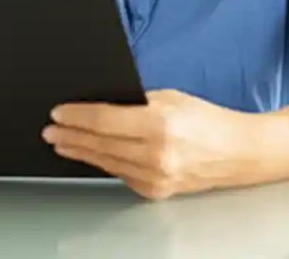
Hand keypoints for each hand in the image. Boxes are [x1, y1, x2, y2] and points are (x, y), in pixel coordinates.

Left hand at [44, 89, 253, 199]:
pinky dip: (104, 163)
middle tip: (50, 130)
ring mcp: (156, 177)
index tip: (58, 113)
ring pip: (106, 162)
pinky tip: (90, 154)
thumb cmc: (206, 120)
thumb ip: (134, 102)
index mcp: (159, 125)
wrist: (238, 152)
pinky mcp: (156, 191)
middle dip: (70, 135)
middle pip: (99, 144)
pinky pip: (120, 174)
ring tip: (62, 142)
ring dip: (80, 151)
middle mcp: (156, 154)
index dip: (76, 116)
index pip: (103, 120)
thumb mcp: (169, 98)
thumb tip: (97, 104)